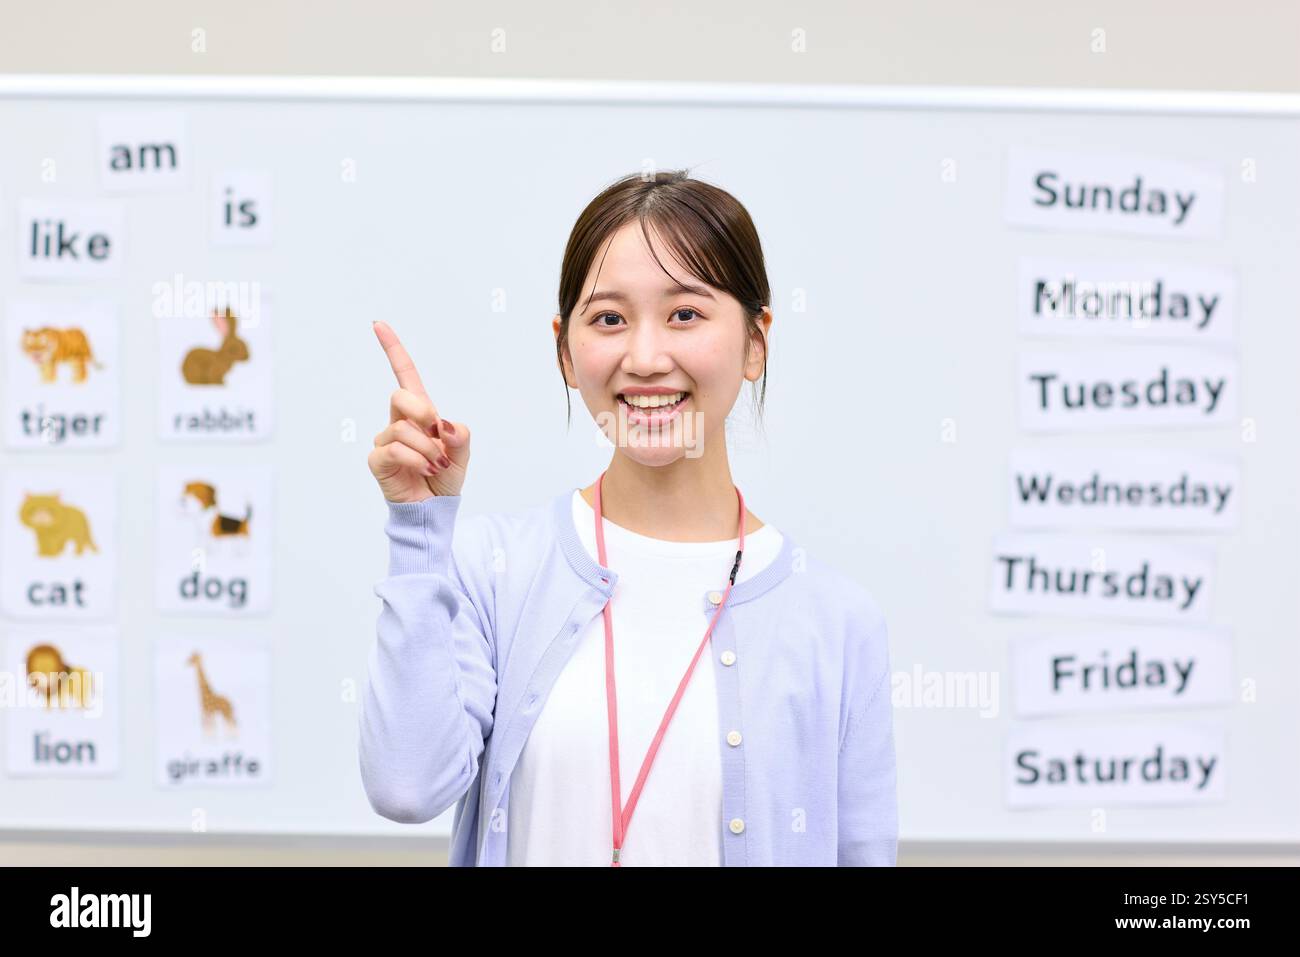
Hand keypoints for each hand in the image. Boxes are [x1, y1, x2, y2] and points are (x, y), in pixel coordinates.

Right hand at [368, 320, 470, 502]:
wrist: (435, 508)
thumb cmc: (445, 477)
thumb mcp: (463, 453)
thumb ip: (461, 435)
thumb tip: (445, 425)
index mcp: (420, 413)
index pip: (404, 375)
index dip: (393, 349)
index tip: (378, 324)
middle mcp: (399, 421)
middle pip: (401, 395)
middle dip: (423, 411)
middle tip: (438, 434)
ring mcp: (386, 440)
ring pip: (402, 428)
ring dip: (426, 447)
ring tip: (437, 465)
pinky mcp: (378, 460)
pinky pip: (394, 449)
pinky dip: (416, 459)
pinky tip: (425, 470)